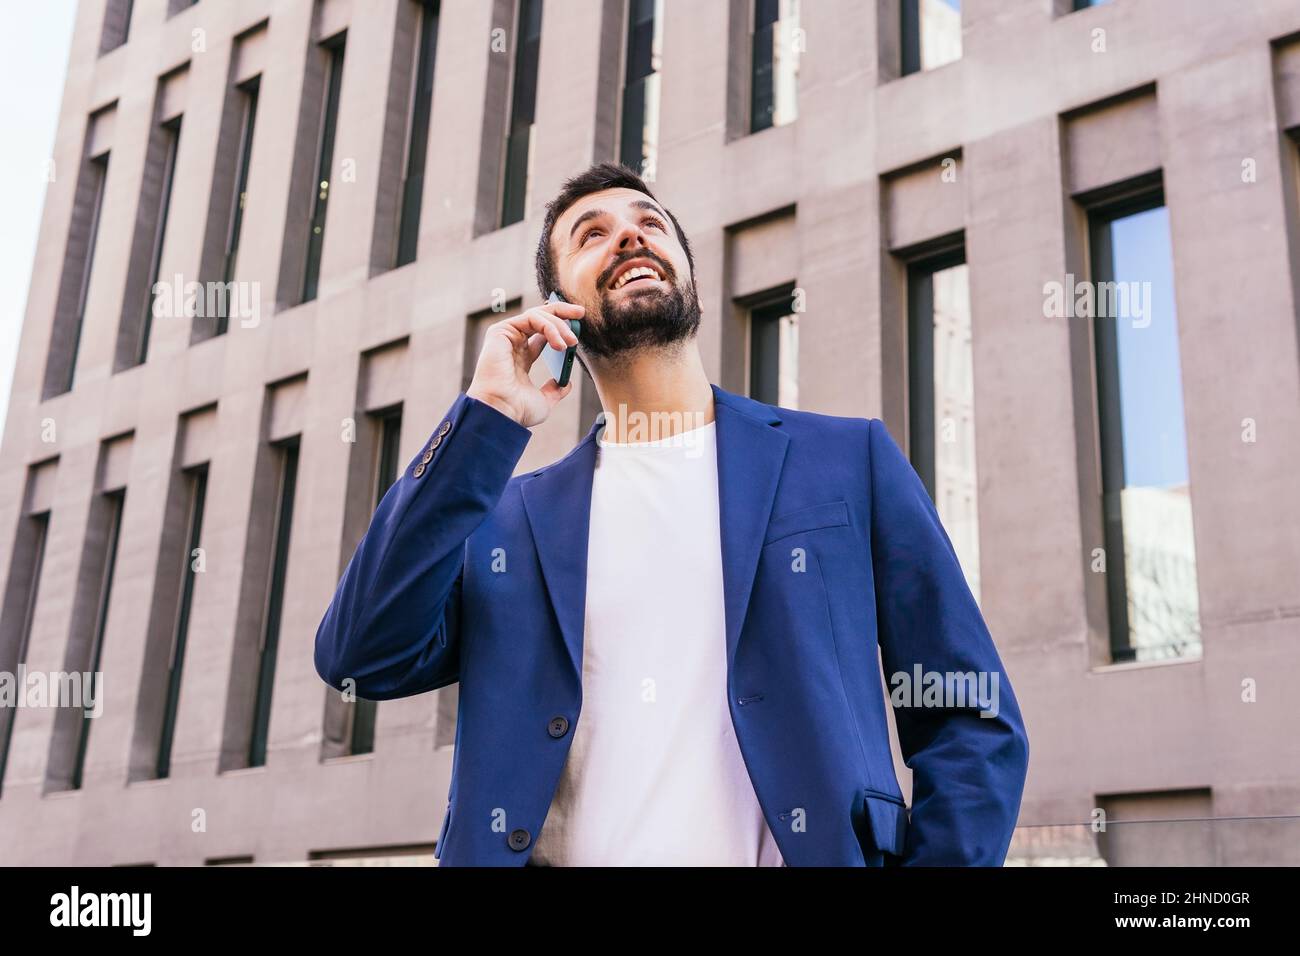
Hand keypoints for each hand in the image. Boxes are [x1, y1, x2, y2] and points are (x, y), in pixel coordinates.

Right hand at [465, 300, 584, 426]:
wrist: (501, 411)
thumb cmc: (517, 410)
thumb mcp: (544, 401)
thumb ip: (555, 390)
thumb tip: (566, 384)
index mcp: (520, 359)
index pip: (541, 334)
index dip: (559, 327)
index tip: (577, 329)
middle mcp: (512, 345)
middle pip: (539, 319)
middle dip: (562, 312)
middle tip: (581, 313)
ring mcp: (506, 337)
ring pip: (538, 316)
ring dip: (560, 325)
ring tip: (572, 342)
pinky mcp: (501, 331)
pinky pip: (531, 318)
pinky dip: (550, 327)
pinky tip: (560, 344)